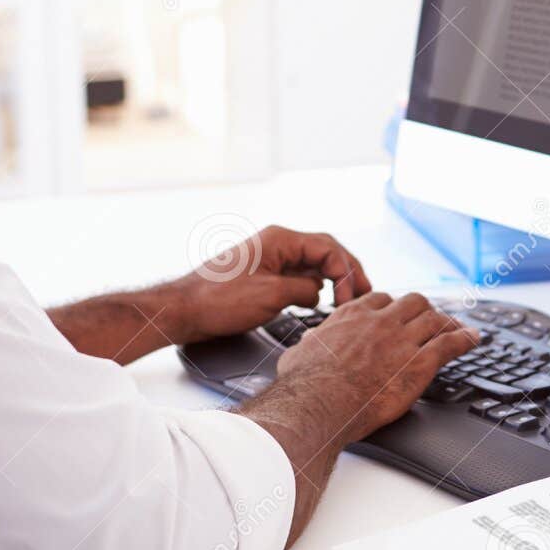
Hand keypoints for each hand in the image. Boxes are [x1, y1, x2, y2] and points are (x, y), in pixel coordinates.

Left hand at [172, 225, 372, 342]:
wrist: (184, 310)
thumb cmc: (218, 300)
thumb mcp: (271, 295)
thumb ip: (303, 289)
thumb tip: (318, 292)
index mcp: (281, 239)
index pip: (329, 248)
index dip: (348, 272)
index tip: (352, 297)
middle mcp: (277, 243)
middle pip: (325, 251)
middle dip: (348, 271)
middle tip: (365, 292)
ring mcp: (271, 258)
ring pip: (313, 263)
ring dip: (333, 279)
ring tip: (349, 298)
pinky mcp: (264, 275)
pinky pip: (298, 275)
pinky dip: (314, 287)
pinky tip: (322, 302)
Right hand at [274, 291, 478, 445]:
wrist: (319, 402)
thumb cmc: (305, 384)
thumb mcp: (299, 354)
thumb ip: (309, 347)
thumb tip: (302, 350)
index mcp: (352, 316)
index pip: (380, 299)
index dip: (392, 307)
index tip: (396, 314)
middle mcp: (381, 321)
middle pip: (414, 302)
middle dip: (424, 309)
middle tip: (431, 319)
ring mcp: (402, 339)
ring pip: (435, 319)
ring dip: (448, 322)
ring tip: (458, 327)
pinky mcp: (419, 362)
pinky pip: (450, 343)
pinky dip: (466, 338)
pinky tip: (474, 339)